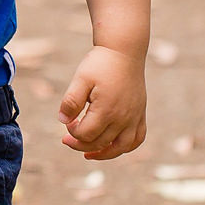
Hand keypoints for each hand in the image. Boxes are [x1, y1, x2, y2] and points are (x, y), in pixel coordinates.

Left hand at [57, 45, 146, 160]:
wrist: (124, 51)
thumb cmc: (100, 64)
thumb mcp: (80, 79)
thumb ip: (70, 101)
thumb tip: (63, 122)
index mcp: (107, 110)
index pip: (85, 135)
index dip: (71, 132)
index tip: (68, 120)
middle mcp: (123, 118)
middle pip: (100, 143)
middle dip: (80, 144)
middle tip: (66, 138)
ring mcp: (134, 117)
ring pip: (121, 148)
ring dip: (104, 153)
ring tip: (88, 154)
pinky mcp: (141, 114)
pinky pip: (137, 139)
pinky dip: (125, 147)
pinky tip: (113, 146)